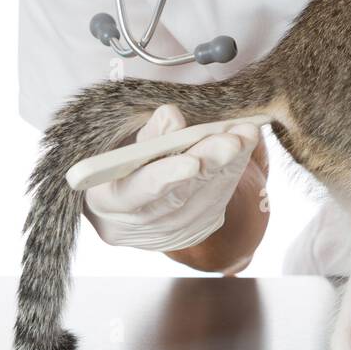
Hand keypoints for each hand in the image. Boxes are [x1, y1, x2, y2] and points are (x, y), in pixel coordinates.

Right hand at [82, 105, 263, 251]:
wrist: (134, 198)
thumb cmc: (124, 162)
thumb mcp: (124, 143)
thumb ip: (150, 134)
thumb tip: (171, 116)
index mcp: (105, 201)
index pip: (134, 192)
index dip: (164, 178)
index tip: (192, 162)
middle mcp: (135, 225)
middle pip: (177, 197)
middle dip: (208, 165)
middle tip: (233, 141)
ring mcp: (167, 233)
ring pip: (203, 200)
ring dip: (229, 165)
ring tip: (245, 134)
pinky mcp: (193, 232)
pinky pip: (217, 203)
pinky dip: (233, 173)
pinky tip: (244, 148)